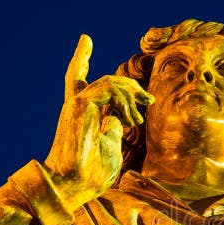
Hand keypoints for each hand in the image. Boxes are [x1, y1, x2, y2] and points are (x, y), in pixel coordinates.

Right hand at [44, 34, 153, 209]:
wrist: (74, 185)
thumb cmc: (91, 174)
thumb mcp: (111, 149)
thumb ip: (114, 131)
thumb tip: (117, 120)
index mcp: (82, 115)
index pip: (78, 80)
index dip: (80, 59)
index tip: (85, 39)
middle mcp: (77, 106)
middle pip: (103, 80)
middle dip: (130, 86)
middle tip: (149, 98)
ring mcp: (77, 105)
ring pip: (109, 82)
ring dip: (130, 97)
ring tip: (136, 121)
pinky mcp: (80, 106)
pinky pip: (108, 88)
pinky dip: (124, 101)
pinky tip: (129, 120)